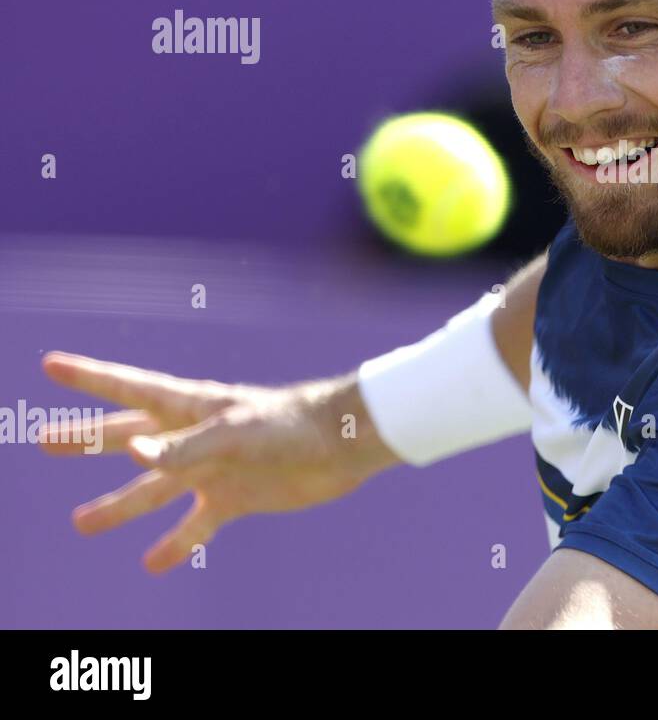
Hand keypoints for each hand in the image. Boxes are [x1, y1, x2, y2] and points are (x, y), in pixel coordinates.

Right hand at [37, 352, 397, 572]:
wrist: (344, 443)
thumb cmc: (292, 422)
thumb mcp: (235, 432)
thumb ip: (185, 447)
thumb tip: (134, 453)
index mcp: (192, 406)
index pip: (128, 389)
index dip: (89, 377)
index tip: (51, 364)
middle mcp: (195, 437)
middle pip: (129, 437)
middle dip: (87, 438)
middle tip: (44, 440)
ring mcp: (213, 468)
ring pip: (154, 488)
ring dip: (119, 506)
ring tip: (82, 524)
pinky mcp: (235, 497)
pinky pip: (196, 525)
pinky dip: (175, 543)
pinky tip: (152, 562)